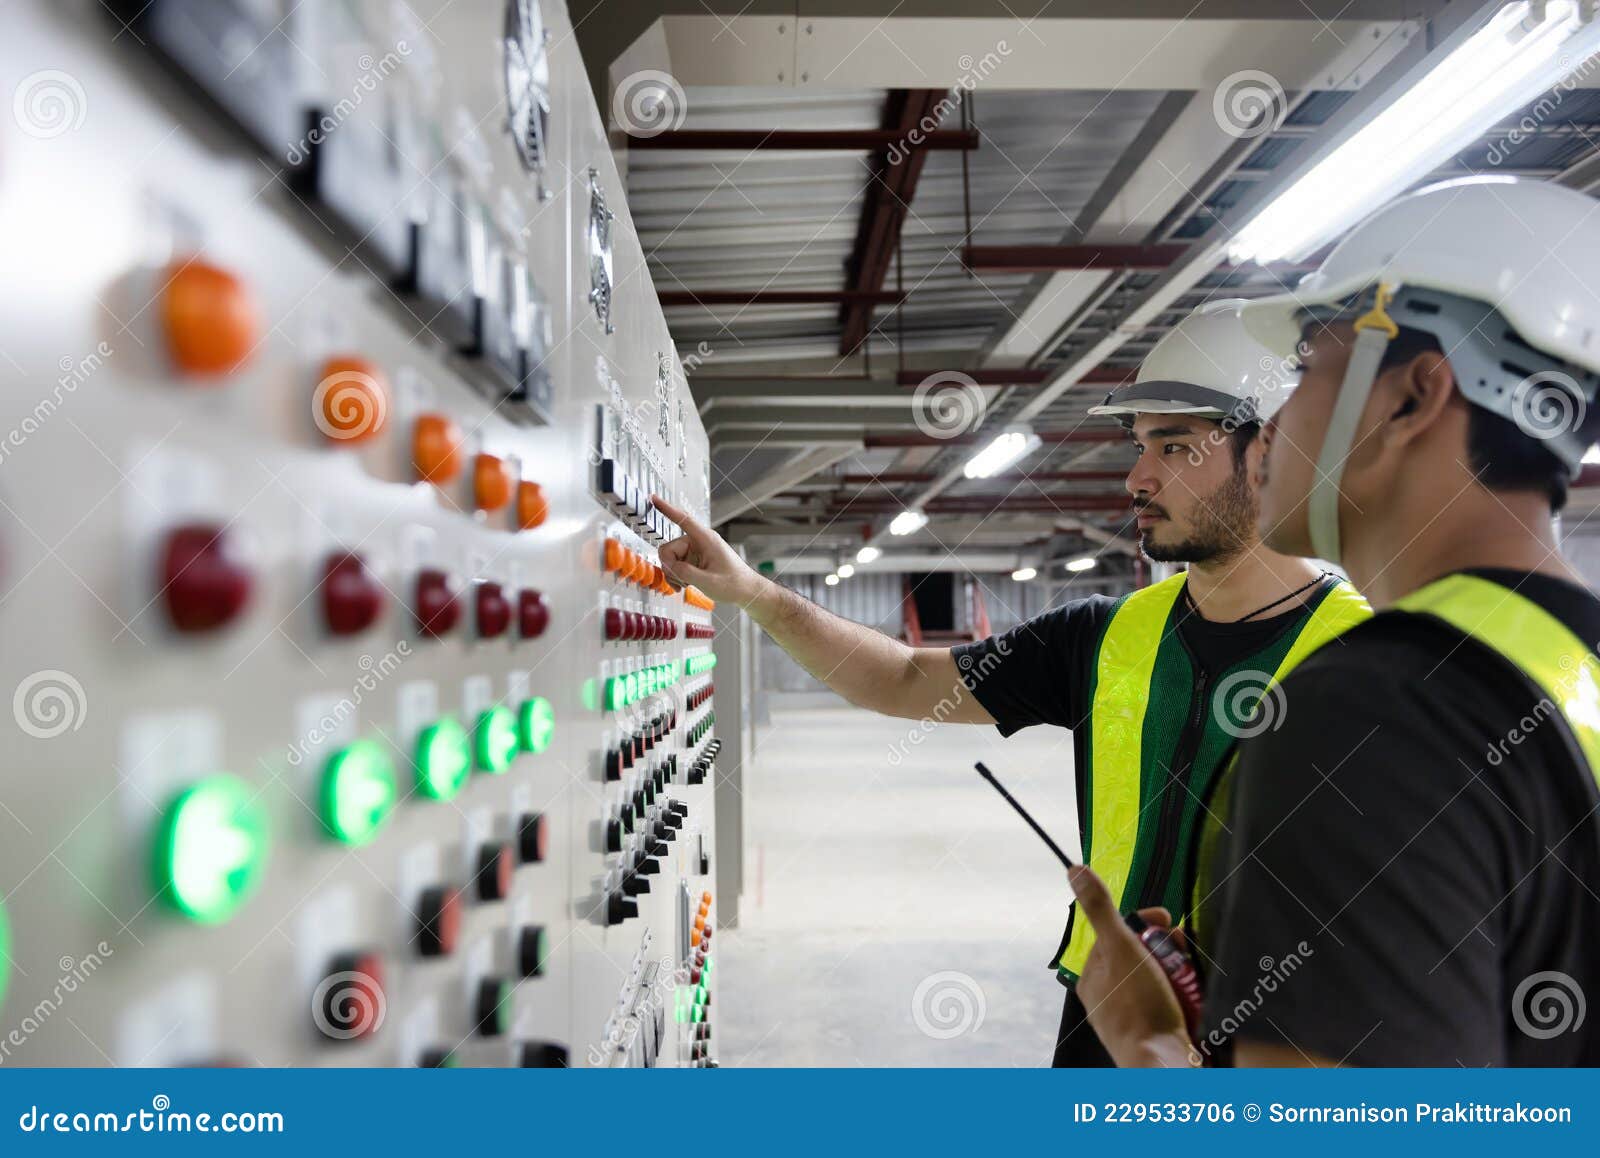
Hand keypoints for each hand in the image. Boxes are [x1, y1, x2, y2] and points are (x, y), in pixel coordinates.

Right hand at [651, 494, 768, 609]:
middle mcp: (699, 542)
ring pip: (671, 559)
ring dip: (674, 574)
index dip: (667, 509)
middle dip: (670, 567)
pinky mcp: (695, 560)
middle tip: (679, 582)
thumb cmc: (733, 584)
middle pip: (669, 549)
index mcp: (706, 539)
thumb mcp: (708, 581)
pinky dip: (677, 576)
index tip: (654, 498)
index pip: (683, 520)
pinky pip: (676, 564)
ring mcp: (696, 551)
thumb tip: (670, 567)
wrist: (746, 591)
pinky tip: (684, 585)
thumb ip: (685, 572)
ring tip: (685, 585)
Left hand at [1069, 864, 1197, 1067]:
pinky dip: (1190, 994)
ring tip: (1191, 976)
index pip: (1119, 934)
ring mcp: (1138, 1016)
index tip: (1166, 919)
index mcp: (1095, 977)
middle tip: (1182, 950)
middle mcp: (1112, 997)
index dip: (1144, 922)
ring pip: (1164, 978)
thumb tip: (1075, 871)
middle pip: (1144, 956)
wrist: (1164, 1063)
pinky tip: (1196, 997)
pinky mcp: (1162, 1030)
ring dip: (1183, 971)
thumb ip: (1100, 909)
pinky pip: (1179, 1001)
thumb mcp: (1119, 947)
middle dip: (1168, 948)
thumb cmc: (1136, 1007)